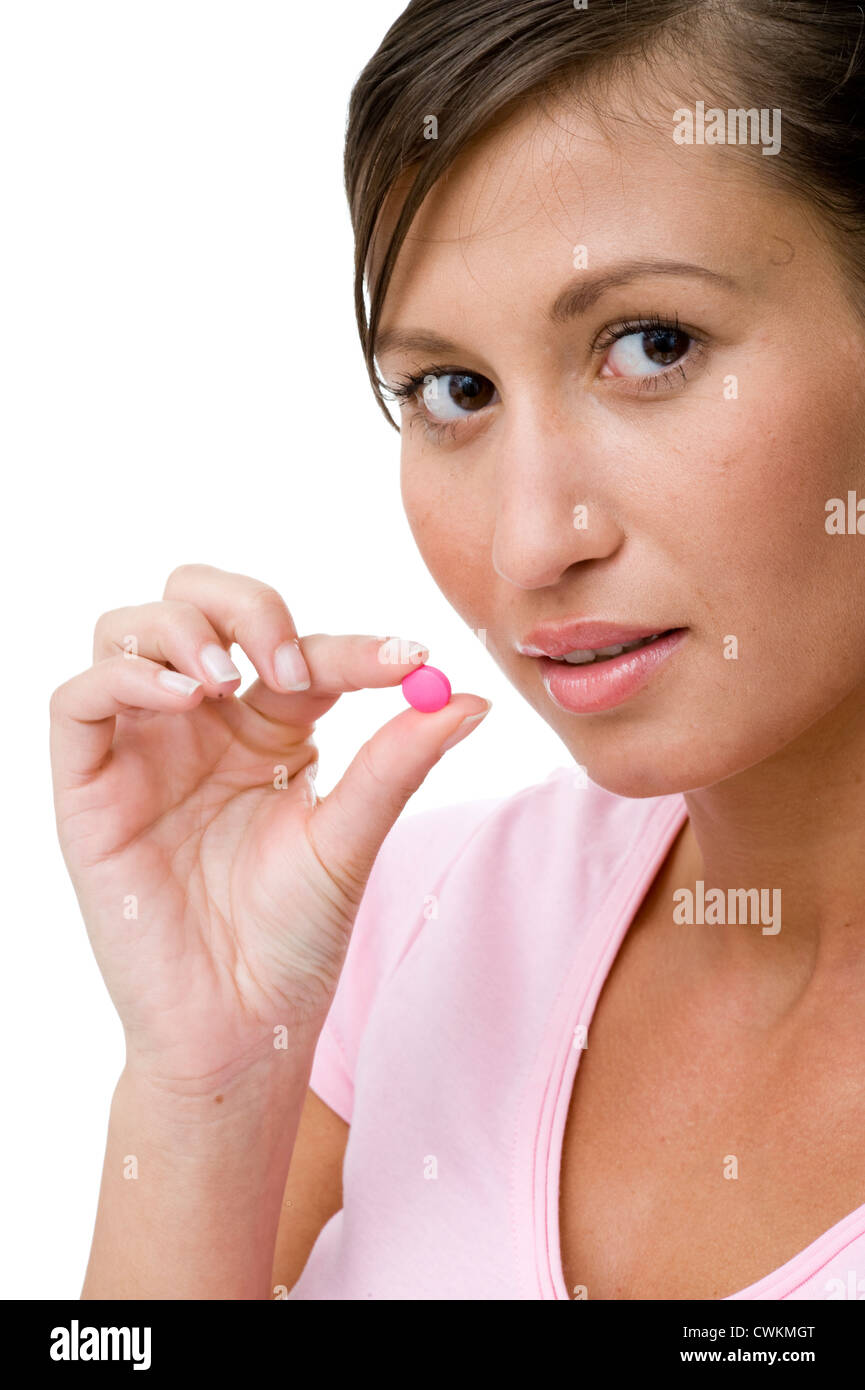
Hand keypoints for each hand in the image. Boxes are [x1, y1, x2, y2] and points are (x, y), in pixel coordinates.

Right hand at [50, 564, 489, 1089]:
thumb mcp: (351, 840)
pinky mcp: (89, 787)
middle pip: (196, 601)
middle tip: (292, 664)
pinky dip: (129, 675)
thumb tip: (471, 699)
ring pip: (130, 629)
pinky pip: (79, 698)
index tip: (408, 659)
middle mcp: (200, 725)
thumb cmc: (293, 940)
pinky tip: (189, 702)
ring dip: (184, 630)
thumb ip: (396, 763)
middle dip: (246, 604)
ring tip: (231, 681)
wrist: (241, 1029)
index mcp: (266, 729)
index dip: (350, 645)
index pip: (299, 651)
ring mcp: (140, 749)